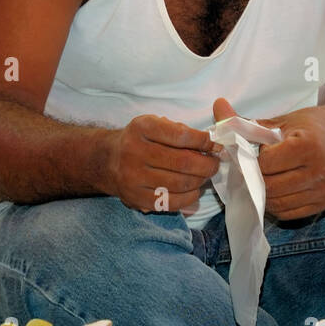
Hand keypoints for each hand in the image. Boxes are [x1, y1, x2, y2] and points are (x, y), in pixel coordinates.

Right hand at [102, 114, 220, 213]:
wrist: (108, 160)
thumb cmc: (140, 140)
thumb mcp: (154, 124)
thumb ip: (180, 131)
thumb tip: (210, 146)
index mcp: (142, 128)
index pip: (181, 136)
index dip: (204, 141)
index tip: (215, 145)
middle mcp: (135, 151)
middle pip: (184, 162)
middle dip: (207, 164)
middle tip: (215, 163)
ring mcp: (134, 177)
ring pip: (180, 183)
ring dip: (200, 181)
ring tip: (204, 176)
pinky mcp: (136, 198)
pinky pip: (172, 202)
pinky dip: (189, 197)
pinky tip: (194, 190)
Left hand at [238, 100, 324, 220]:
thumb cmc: (309, 125)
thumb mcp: (279, 120)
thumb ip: (245, 121)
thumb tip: (217, 107)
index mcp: (307, 146)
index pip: (266, 164)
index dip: (254, 160)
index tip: (253, 153)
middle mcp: (318, 171)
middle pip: (270, 187)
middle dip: (255, 180)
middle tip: (251, 170)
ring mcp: (323, 190)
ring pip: (277, 204)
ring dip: (263, 195)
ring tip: (262, 179)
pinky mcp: (324, 203)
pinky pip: (289, 213)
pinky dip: (275, 205)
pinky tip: (275, 189)